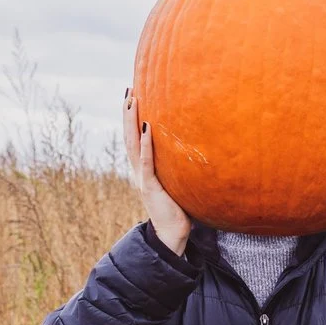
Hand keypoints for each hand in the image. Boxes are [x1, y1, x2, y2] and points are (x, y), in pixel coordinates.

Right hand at [123, 89, 190, 254]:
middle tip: (128, 89)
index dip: (132, 117)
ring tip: (132, 101)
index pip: (134, 137)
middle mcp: (139, 169)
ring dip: (131, 122)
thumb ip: (180, 166)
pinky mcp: (150, 186)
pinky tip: (146, 128)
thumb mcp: (178, 181)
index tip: (133, 96)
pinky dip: (145, 145)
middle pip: (129, 135)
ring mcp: (142, 177)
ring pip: (133, 144)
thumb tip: (197, 147)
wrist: (172, 234)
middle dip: (128, 112)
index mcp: (144, 168)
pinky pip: (146, 162)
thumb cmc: (179, 208)